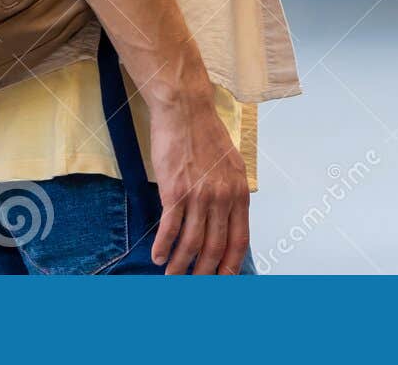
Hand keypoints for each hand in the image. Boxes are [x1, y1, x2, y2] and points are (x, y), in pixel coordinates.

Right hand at [146, 92, 249, 273]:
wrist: (186, 110)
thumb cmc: (206, 135)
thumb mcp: (231, 165)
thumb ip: (231, 192)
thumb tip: (228, 218)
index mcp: (239, 192)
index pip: (239, 240)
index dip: (230, 266)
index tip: (223, 281)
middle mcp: (222, 197)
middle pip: (215, 248)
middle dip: (204, 274)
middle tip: (194, 287)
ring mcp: (199, 195)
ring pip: (192, 243)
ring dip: (180, 265)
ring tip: (171, 277)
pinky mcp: (175, 190)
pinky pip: (170, 227)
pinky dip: (163, 246)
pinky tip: (157, 256)